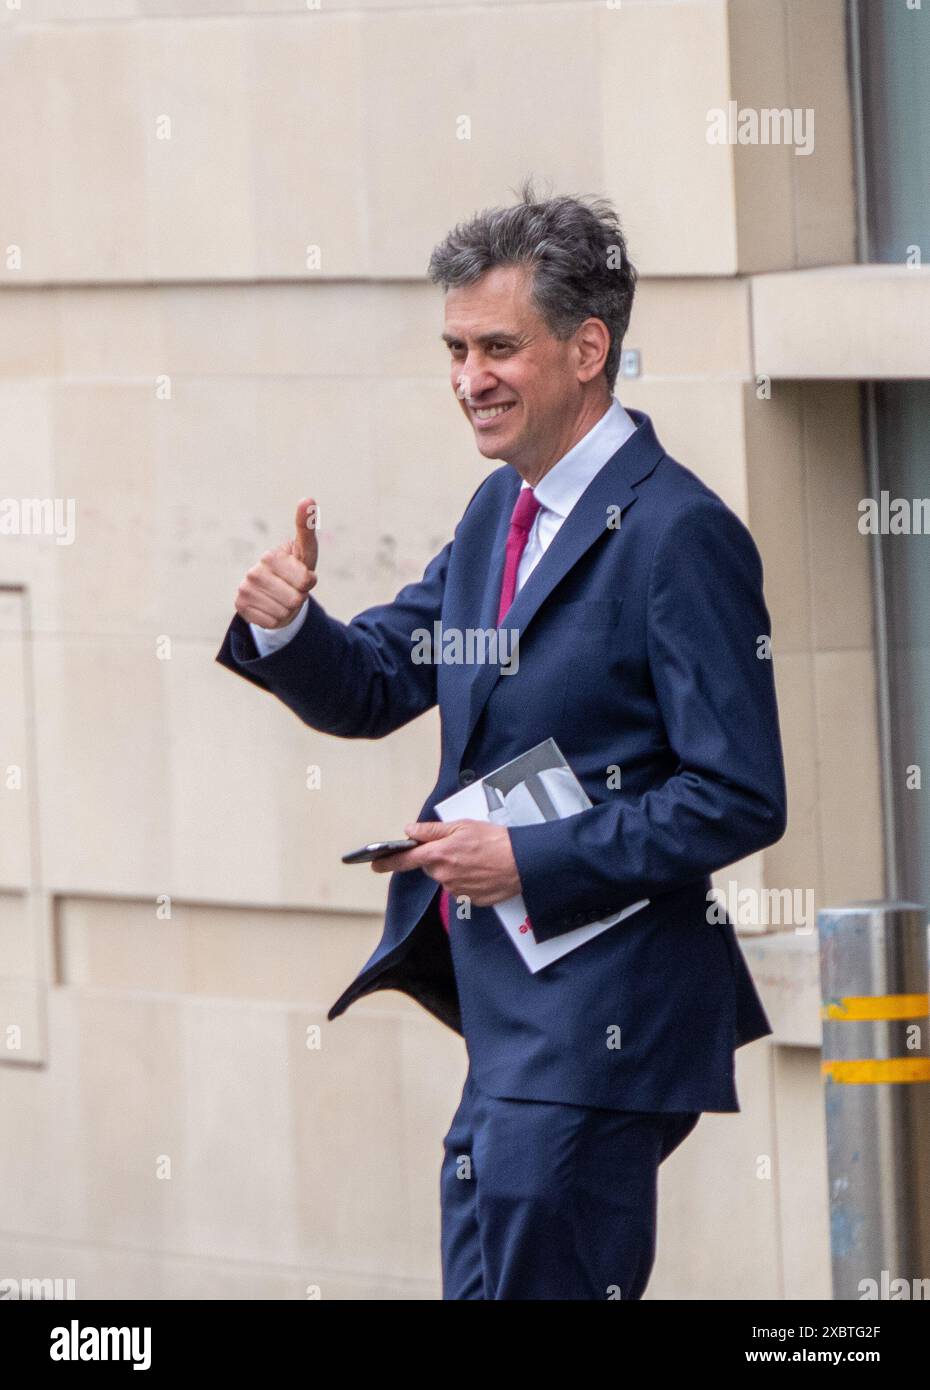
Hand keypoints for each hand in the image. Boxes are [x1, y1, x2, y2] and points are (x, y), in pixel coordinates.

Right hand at [235, 497, 318, 627]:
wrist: (275, 591)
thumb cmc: (295, 569)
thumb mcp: (306, 550)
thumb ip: (307, 526)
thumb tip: (308, 499)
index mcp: (270, 557)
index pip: (305, 581)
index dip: (309, 583)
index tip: (301, 577)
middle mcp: (253, 572)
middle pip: (295, 600)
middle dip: (299, 598)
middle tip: (291, 589)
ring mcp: (245, 590)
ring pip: (284, 613)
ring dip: (288, 610)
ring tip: (282, 598)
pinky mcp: (240, 607)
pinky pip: (271, 622)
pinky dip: (276, 619)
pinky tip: (270, 607)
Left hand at [371, 819, 522, 907]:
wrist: (522, 862)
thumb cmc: (496, 841)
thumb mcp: (462, 826)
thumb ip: (432, 830)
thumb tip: (411, 831)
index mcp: (439, 854)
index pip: (405, 859)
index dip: (388, 862)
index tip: (376, 863)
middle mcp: (444, 875)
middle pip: (430, 866)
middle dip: (439, 857)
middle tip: (461, 848)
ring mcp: (456, 890)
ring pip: (446, 877)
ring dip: (455, 868)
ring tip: (476, 859)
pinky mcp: (469, 900)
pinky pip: (460, 888)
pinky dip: (467, 879)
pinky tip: (482, 870)